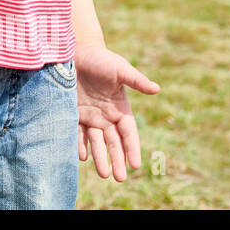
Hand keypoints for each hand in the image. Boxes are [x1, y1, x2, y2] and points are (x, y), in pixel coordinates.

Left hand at [73, 43, 159, 181]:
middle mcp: (106, 116)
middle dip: (117, 159)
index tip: (135, 165)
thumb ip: (136, 80)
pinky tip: (81, 156)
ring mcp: (90, 116)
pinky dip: (79, 144)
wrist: (75, 52)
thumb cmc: (101, 59)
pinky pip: (77, 133)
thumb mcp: (120, 69)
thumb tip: (156, 89)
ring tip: (103, 174)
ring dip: (99, 157)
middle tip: (119, 178)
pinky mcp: (73, 113)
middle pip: (113, 142)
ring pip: (96, 142)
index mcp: (121, 108)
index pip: (128, 133)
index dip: (132, 148)